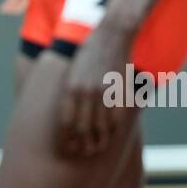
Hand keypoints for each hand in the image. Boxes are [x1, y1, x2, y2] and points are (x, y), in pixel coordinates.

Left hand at [57, 23, 133, 157]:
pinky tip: (111, 135)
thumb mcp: (72, 72)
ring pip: (101, 125)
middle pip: (83, 127)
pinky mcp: (120, 90)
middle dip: (83, 143)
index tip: (69, 148)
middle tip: (83, 152)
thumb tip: (67, 117)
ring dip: (99, 140)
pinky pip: (117, 115)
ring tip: (97, 148)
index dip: (67, 138)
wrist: (112, 34)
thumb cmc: (89, 53)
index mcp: (71, 88)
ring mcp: (105, 91)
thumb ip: (69, 94)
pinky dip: (113, 128)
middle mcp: (86, 92)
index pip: (66, 122)